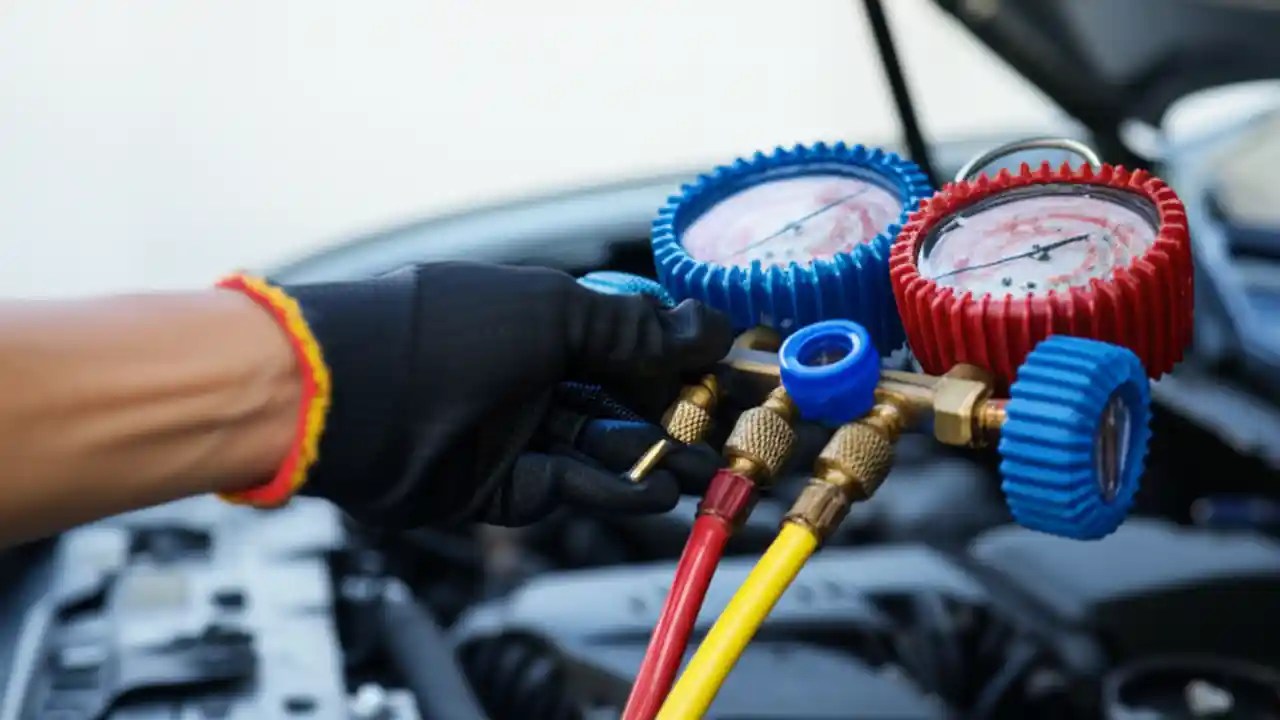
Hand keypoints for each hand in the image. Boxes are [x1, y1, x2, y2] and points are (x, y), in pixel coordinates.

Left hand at [281, 262, 731, 527]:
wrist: (346, 399)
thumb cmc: (440, 333)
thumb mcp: (555, 314)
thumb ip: (635, 330)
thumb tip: (707, 324)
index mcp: (535, 318)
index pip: (622, 341)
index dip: (673, 360)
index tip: (721, 378)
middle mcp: (521, 372)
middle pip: (612, 400)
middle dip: (669, 419)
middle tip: (719, 437)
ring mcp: (504, 431)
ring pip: (593, 450)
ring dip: (648, 461)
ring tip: (698, 472)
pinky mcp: (490, 486)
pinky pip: (560, 490)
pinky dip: (607, 493)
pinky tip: (650, 491)